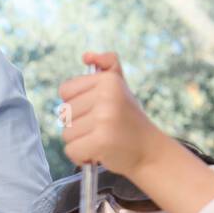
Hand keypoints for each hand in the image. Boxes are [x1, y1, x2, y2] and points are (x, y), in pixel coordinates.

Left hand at [58, 51, 164, 177]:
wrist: (149, 150)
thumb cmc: (128, 118)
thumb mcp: (120, 87)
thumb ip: (107, 65)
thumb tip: (86, 56)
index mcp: (108, 80)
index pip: (65, 91)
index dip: (76, 103)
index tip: (95, 109)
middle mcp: (106, 96)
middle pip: (64, 113)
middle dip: (78, 124)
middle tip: (102, 127)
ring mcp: (104, 119)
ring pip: (66, 133)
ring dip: (80, 141)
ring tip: (102, 139)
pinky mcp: (101, 142)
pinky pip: (71, 150)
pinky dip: (81, 156)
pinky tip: (98, 152)